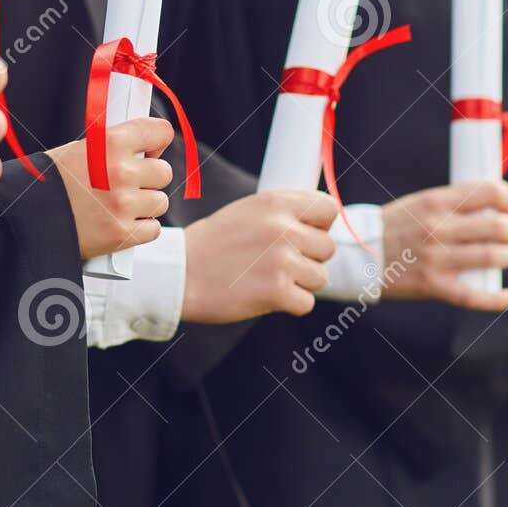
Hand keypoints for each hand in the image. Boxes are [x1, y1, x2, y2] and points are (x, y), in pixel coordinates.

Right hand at [47, 118, 173, 258]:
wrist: (26, 217)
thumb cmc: (51, 181)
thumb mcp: (81, 149)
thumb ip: (115, 146)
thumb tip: (148, 148)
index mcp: (111, 142)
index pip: (161, 132)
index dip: (158, 142)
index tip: (150, 151)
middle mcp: (121, 171)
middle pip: (164, 172)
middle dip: (149, 179)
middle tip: (128, 184)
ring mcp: (123, 204)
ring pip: (160, 202)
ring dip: (145, 206)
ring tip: (119, 206)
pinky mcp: (122, 233)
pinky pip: (153, 229)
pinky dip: (140, 229)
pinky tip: (120, 223)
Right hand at [181, 191, 338, 322]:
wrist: (178, 274)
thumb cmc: (212, 245)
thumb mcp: (247, 211)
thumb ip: (283, 213)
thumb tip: (323, 222)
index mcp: (275, 202)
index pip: (329, 208)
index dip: (321, 225)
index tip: (305, 236)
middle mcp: (282, 228)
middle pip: (328, 248)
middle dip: (309, 259)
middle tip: (279, 264)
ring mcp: (281, 260)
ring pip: (320, 277)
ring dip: (300, 283)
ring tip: (268, 279)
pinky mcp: (276, 291)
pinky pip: (306, 303)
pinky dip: (290, 304)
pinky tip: (265, 296)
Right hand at [379, 181, 507, 311]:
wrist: (357, 255)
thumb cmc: (395, 228)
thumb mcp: (420, 203)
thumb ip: (454, 202)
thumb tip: (495, 205)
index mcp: (435, 202)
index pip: (488, 192)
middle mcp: (438, 228)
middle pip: (498, 227)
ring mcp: (436, 259)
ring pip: (493, 257)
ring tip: (504, 255)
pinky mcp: (433, 286)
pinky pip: (474, 296)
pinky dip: (499, 299)